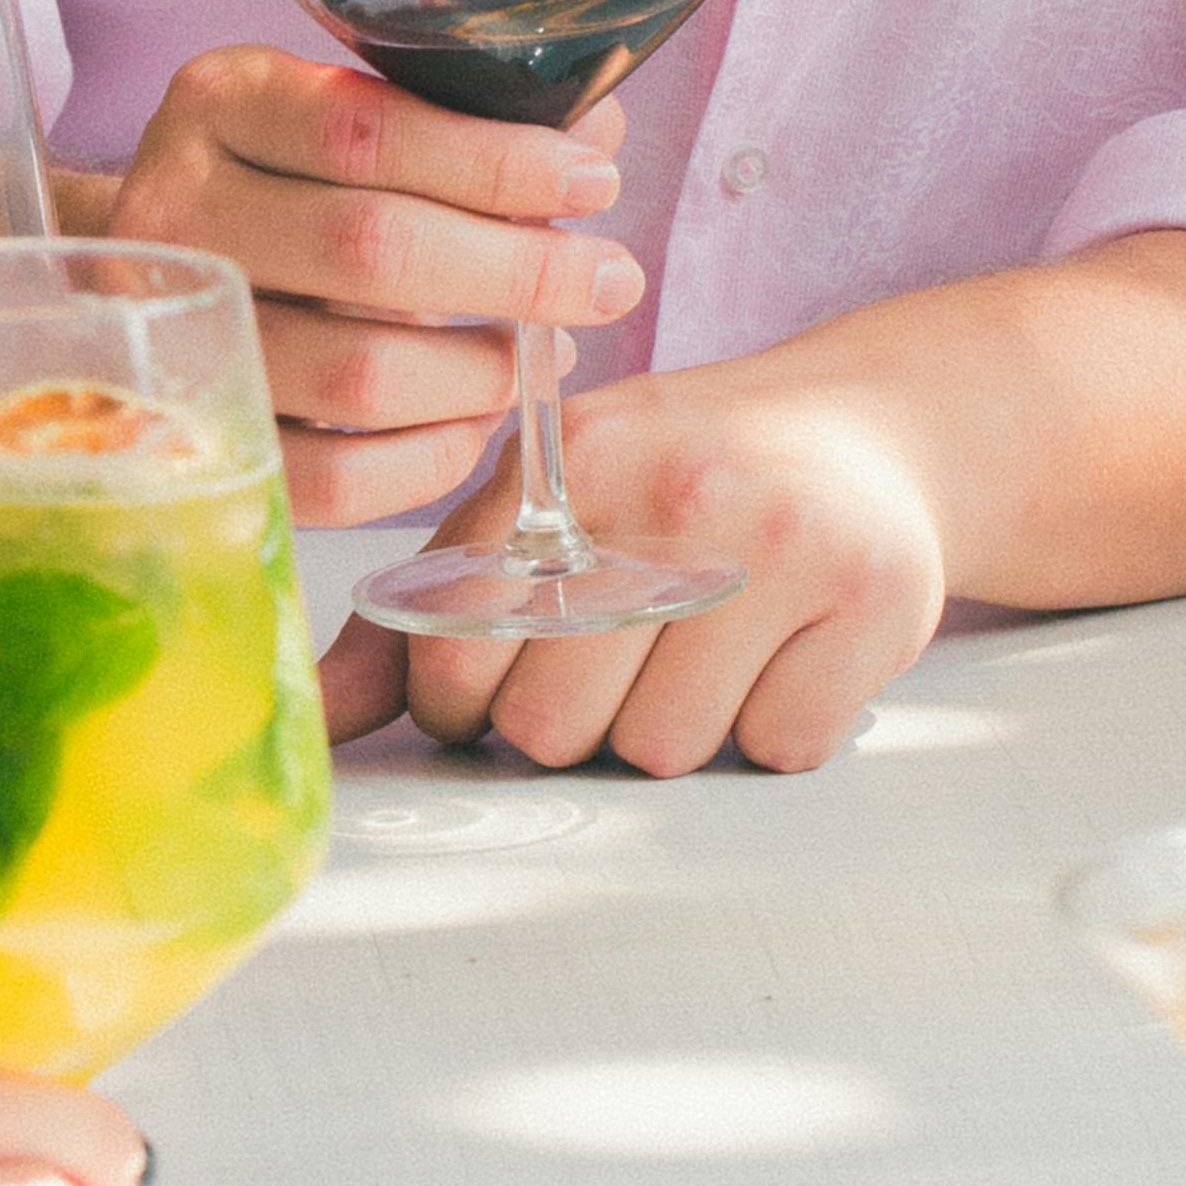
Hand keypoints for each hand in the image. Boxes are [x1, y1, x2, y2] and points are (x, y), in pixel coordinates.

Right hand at [102, 49, 640, 524]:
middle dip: (519, 274)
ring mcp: (176, 339)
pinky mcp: (196, 447)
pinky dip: (432, 459)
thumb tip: (598, 125)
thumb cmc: (284, 193)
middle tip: (609, 283)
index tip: (596, 184)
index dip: (498, 164)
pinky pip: (338, 478)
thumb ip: (465, 116)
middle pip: (374, 250)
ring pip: (361, 375)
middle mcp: (176, 211)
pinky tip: (476, 424)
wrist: (149, 282)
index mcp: (218, 103)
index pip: (368, 130)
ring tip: (540, 356)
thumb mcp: (350, 120)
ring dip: (483, 375)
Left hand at [323, 365, 948, 773]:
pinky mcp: (876, 601)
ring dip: (679, 732)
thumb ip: (432, 609)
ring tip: (710, 654)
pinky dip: (777, 730)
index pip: (456, 655)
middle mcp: (679, 492)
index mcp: (575, 465)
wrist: (875, 435)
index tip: (516, 675)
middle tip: (626, 668)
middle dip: (579, 726)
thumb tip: (309, 713)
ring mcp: (786, 545)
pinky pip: (779, 747)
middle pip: (555, 726)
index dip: (471, 702)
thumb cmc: (684, 485)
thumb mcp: (553, 509)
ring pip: (665, 750)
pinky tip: (785, 660)